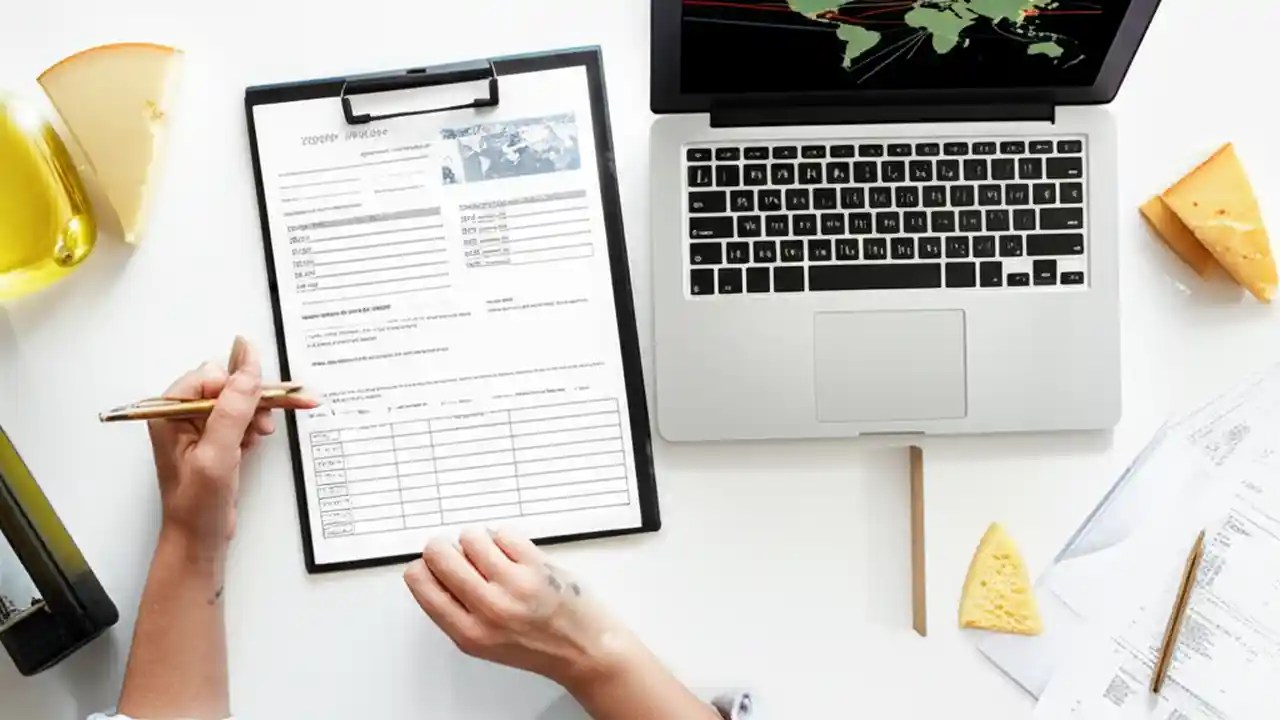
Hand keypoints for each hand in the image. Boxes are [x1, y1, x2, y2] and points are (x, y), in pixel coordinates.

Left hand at [147, 337, 312, 551]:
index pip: (211, 377)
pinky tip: (256, 440)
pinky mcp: (213, 439)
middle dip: (254, 400)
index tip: (266, 402)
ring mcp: (197, 427)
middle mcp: (180, 415)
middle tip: (278, 415)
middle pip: (227, 386)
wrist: (198, 540)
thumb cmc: (197, 505)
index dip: (241, 386)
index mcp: (168, 412)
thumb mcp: (217, 454)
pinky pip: (240, 417)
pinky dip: (254, 426)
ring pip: (238, 400)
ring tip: (262, 435)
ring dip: (257, 413)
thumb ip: (233, 408)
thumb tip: (248, 364)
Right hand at [403, 529, 638, 689]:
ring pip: (471, 537)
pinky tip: (516, 556)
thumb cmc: (537, 645)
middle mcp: (488, 609)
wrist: (584, 650)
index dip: (423, 567)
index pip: (421, 582)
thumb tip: (432, 570)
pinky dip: (506, 539)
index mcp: (468, 633)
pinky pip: (503, 533)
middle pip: (439, 553)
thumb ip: (456, 611)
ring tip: (493, 558)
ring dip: (478, 542)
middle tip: (460, 556)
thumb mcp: (484, 642)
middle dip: (444, 548)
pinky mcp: (537, 565)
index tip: (432, 565)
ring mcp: (513, 584)